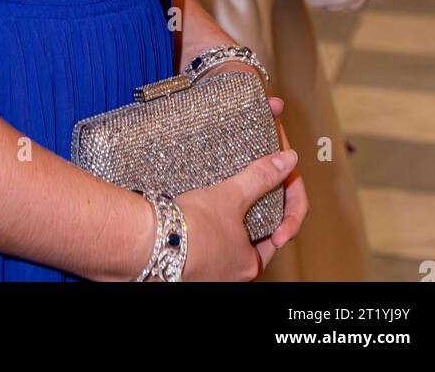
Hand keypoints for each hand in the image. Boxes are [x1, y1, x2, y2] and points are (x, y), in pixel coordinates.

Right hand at [171, 99, 304, 279]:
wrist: (147, 244)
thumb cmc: (190, 232)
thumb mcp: (230, 197)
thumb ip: (260, 178)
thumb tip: (286, 161)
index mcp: (251, 264)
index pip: (282, 233)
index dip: (287, 205)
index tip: (280, 183)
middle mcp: (234, 273)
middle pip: (257, 235)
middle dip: (256, 208)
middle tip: (250, 186)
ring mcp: (211, 270)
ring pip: (230, 238)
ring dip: (229, 215)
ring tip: (222, 193)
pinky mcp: (189, 261)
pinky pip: (207, 239)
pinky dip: (208, 222)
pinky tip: (197, 207)